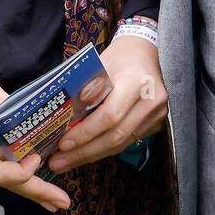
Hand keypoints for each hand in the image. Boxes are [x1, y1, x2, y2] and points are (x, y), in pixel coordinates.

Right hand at [0, 43, 69, 212]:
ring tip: (49, 195)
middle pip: (0, 182)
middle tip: (62, 202)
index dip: (19, 173)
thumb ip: (4, 103)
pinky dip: (4, 173)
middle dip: (33, 193)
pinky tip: (21, 173)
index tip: (37, 159)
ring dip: (22, 187)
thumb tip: (27, 120)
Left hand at [49, 34, 167, 170]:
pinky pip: (127, 141)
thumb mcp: (99, 66)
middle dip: (84, 152)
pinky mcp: (156, 124)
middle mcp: (151, 101)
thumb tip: (61, 122)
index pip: (110, 115)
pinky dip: (104, 149)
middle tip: (57, 162)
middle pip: (115, 136)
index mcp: (136, 82)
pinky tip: (85, 154)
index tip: (62, 144)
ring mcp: (157, 115)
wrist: (147, 52)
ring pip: (121, 143)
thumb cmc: (120, 57)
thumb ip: (85, 92)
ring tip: (66, 162)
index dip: (86, 133)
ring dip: (91, 155)